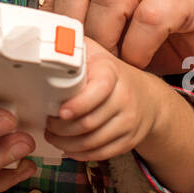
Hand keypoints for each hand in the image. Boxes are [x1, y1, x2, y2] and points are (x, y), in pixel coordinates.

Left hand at [41, 0, 193, 74]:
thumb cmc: (178, 35)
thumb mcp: (125, 32)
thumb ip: (91, 26)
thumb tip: (46, 37)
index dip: (57, 16)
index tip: (58, 50)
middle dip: (75, 26)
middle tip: (86, 59)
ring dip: (106, 37)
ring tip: (115, 62)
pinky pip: (151, 15)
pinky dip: (139, 45)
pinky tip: (142, 60)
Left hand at [43, 37, 160, 161]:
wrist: (148, 98)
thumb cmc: (111, 74)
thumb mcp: (96, 54)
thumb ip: (74, 47)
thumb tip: (45, 38)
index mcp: (112, 73)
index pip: (98, 90)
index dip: (78, 104)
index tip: (60, 111)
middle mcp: (124, 98)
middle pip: (89, 122)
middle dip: (62, 128)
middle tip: (47, 125)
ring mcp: (129, 121)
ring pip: (93, 141)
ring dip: (66, 143)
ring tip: (53, 136)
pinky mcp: (130, 140)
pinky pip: (102, 153)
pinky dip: (81, 154)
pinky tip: (68, 148)